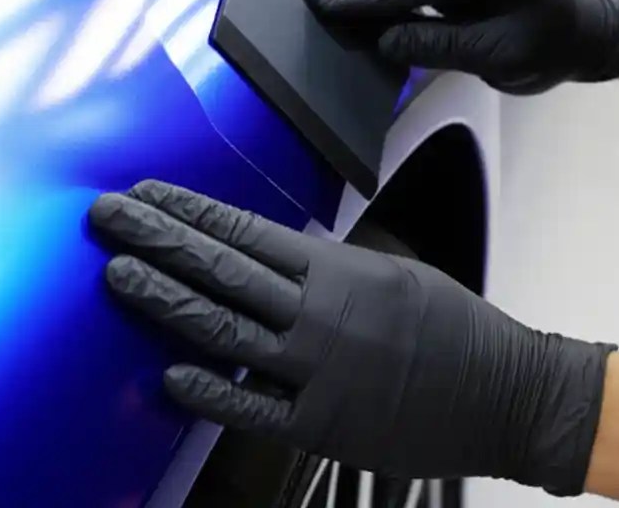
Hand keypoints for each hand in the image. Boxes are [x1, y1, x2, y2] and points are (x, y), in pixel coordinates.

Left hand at [89, 180, 614, 494]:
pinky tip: (167, 373)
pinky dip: (209, 390)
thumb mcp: (391, 271)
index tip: (144, 192)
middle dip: (159, 238)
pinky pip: (252, 407)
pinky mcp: (322, 425)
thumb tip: (261, 251)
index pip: (245, 229)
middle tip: (107, 217)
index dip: (188, 209)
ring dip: (165, 299)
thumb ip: (324, 264)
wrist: (511, 396)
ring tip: (119, 275)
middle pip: (222, 268)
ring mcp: (319, 371)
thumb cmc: (452, 329)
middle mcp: (323, 314)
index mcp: (339, 269)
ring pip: (225, 329)